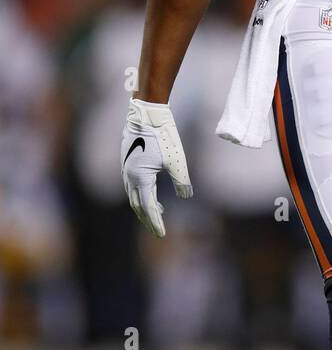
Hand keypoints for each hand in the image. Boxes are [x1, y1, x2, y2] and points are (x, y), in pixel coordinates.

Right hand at [121, 99, 192, 236]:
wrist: (146, 114)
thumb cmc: (163, 136)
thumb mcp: (177, 161)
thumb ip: (182, 181)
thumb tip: (186, 196)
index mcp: (141, 178)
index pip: (148, 207)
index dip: (155, 222)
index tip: (161, 235)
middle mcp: (129, 176)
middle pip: (137, 205)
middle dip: (148, 219)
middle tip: (157, 231)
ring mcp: (126, 169)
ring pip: (133, 195)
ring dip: (144, 207)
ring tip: (158, 214)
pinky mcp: (127, 162)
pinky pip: (132, 185)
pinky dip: (141, 194)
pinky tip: (151, 193)